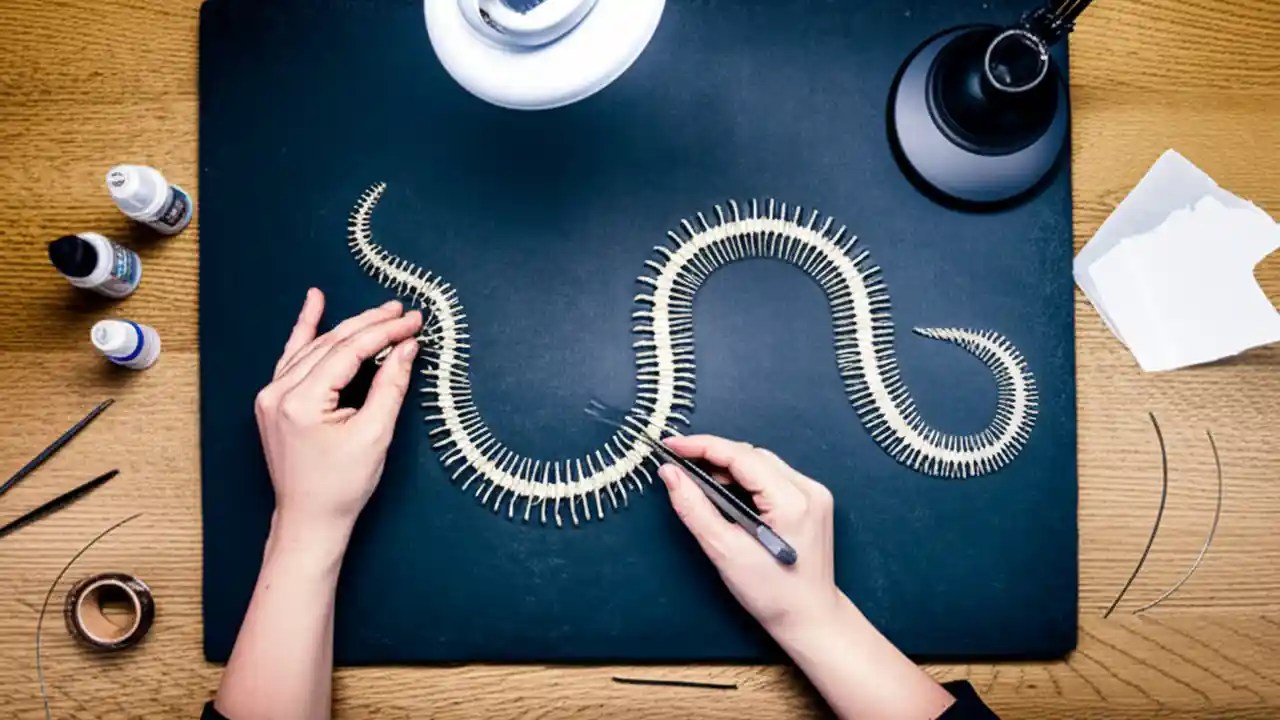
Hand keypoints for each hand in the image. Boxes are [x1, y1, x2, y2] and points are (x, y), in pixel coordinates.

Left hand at [254, 288, 421, 540]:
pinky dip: (306, 330)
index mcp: (301, 402)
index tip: (413, 321)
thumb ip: (390, 385)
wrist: (309, 520)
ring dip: (347, 326)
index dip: (384, 332)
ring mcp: (270, 396)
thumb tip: (406, 347)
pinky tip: (314, 303)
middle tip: (404, 312)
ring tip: (379, 310)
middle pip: (331, 344)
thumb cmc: (342, 486)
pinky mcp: (272, 401)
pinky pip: (293, 357)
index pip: (349, 351)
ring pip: (314, 347)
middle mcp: (278, 393)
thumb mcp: (374, 435)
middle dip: (371, 325)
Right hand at [658, 435, 839, 636]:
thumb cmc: (771, 593)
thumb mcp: (724, 550)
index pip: (740, 456)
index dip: (701, 446)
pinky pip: (772, 476)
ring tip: (698, 477)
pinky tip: (726, 489)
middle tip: (678, 463)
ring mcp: (814, 493)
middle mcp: (808, 489)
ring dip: (729, 465)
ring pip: (761, 463)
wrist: (808, 618)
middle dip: (713, 455)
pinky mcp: (811, 501)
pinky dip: (746, 478)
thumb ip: (694, 508)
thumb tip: (670, 474)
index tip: (670, 445)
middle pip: (752, 455)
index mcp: (791, 500)